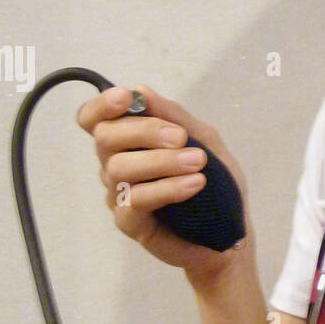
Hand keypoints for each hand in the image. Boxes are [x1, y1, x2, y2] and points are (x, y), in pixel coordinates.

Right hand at [76, 83, 251, 285]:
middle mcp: (114, 165)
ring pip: (120, 168)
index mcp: (127, 141)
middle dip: (144, 131)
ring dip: (162, 161)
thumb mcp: (204, 140)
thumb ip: (175, 117)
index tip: (128, 97)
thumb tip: (143, 91)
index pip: (93, 119)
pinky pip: (135, 200)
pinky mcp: (128, 223)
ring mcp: (118, 195)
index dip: (101, 105)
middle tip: (181, 138)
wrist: (231, 232)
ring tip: (198, 163)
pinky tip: (195, 184)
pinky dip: (167, 188)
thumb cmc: (215, 183)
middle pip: (105, 137)